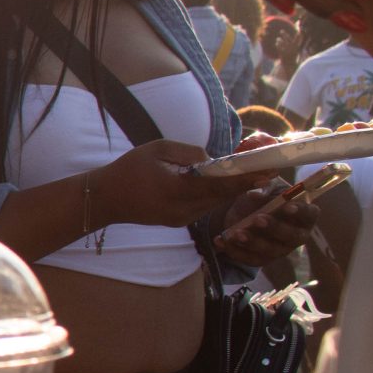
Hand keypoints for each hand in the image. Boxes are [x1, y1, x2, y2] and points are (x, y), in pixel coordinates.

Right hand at [89, 139, 257, 228]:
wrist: (104, 199)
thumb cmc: (127, 169)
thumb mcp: (157, 149)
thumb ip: (190, 153)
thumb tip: (213, 160)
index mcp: (176, 189)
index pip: (219, 185)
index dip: (246, 178)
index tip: (268, 170)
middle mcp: (182, 209)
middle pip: (222, 196)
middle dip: (245, 182)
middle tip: (268, 168)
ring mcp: (181, 219)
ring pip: (216, 203)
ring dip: (232, 189)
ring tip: (250, 173)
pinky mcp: (179, 222)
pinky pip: (204, 207)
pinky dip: (216, 195)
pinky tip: (224, 183)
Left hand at [214, 176, 320, 266]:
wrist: (244, 215)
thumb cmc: (263, 199)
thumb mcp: (263, 191)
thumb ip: (262, 192)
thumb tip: (253, 194)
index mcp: (304, 215)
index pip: (309, 214)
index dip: (300, 211)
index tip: (286, 206)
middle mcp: (296, 236)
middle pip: (291, 236)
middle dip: (274, 228)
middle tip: (257, 219)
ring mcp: (280, 250)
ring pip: (269, 250)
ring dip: (252, 242)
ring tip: (235, 233)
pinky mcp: (262, 259)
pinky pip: (249, 259)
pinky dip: (233, 250)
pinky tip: (220, 240)